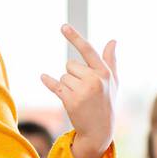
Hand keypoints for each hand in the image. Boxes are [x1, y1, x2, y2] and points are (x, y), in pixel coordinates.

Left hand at [40, 25, 117, 157]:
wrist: (100, 131)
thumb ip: (111, 61)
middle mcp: (94, 80)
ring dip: (67, 85)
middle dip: (72, 75)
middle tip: (82, 90)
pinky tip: (43, 77)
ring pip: (63, 76)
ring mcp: (82, 91)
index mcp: (104, 73)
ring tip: (78, 98)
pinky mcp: (70, 101)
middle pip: (70, 65)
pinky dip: (48, 82)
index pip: (88, 50)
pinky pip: (55, 85)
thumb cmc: (106, 103)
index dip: (74, 37)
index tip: (63, 26)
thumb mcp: (113, 82)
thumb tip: (113, 40)